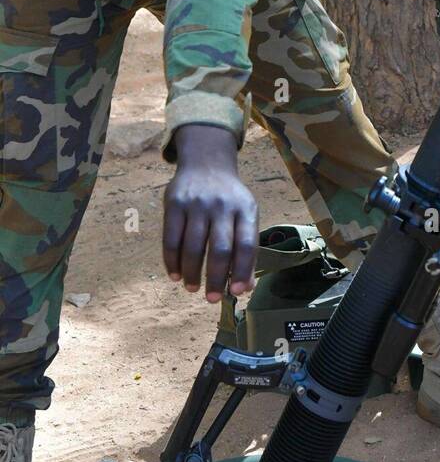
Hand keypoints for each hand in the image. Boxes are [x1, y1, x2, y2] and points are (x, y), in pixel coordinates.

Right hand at [163, 124, 257, 302]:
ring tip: (191, 288)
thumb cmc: (230, 199)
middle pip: (220, 249)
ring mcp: (197, 203)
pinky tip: (175, 275)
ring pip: (193, 247)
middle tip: (211, 298)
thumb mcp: (245, 214)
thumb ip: (246, 248)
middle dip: (215, 278)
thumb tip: (246, 287)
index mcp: (245, 209)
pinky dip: (172, 261)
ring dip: (191, 273)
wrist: (206, 163)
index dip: (243, 270)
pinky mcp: (174, 203)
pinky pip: (171, 239)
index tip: (237, 291)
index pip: (247, 244)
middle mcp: (222, 205)